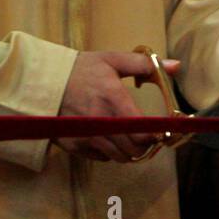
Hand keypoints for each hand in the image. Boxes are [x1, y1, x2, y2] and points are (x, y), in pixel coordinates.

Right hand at [55, 51, 180, 161]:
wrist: (42, 81)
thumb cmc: (80, 69)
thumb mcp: (112, 60)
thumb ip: (145, 64)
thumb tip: (176, 66)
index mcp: (113, 99)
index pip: (142, 131)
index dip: (156, 135)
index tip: (161, 130)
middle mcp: (100, 122)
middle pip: (134, 149)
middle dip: (146, 144)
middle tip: (149, 135)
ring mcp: (87, 137)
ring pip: (120, 157)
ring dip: (130, 150)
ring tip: (131, 138)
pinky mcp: (75, 146)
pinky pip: (102, 158)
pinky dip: (111, 152)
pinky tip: (111, 138)